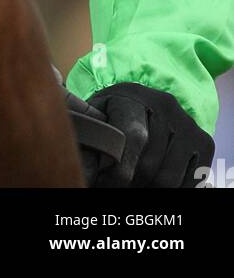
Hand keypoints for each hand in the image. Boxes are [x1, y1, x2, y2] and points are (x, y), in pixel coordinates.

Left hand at [82, 82, 213, 187]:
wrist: (146, 100)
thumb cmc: (115, 113)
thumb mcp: (98, 115)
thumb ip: (92, 134)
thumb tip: (82, 164)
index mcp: (134, 97)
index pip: (132, 137)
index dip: (118, 171)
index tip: (105, 185)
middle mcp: (165, 105)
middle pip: (150, 166)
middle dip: (132, 184)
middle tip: (120, 186)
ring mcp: (187, 123)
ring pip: (169, 179)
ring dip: (150, 189)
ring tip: (136, 183)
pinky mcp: (204, 141)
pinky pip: (190, 182)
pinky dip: (173, 190)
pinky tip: (155, 183)